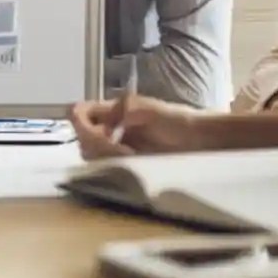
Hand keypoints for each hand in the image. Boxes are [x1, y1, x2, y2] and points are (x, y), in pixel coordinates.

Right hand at [69, 95, 203, 159]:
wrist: (199, 141)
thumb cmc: (178, 121)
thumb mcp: (153, 111)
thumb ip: (128, 109)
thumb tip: (108, 116)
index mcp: (111, 110)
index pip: (78, 113)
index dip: (82, 125)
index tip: (101, 136)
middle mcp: (108, 128)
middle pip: (81, 138)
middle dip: (97, 146)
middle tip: (122, 152)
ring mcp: (114, 147)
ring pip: (90, 155)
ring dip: (105, 158)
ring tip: (130, 159)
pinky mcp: (122, 164)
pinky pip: (104, 167)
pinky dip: (111, 168)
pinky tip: (131, 166)